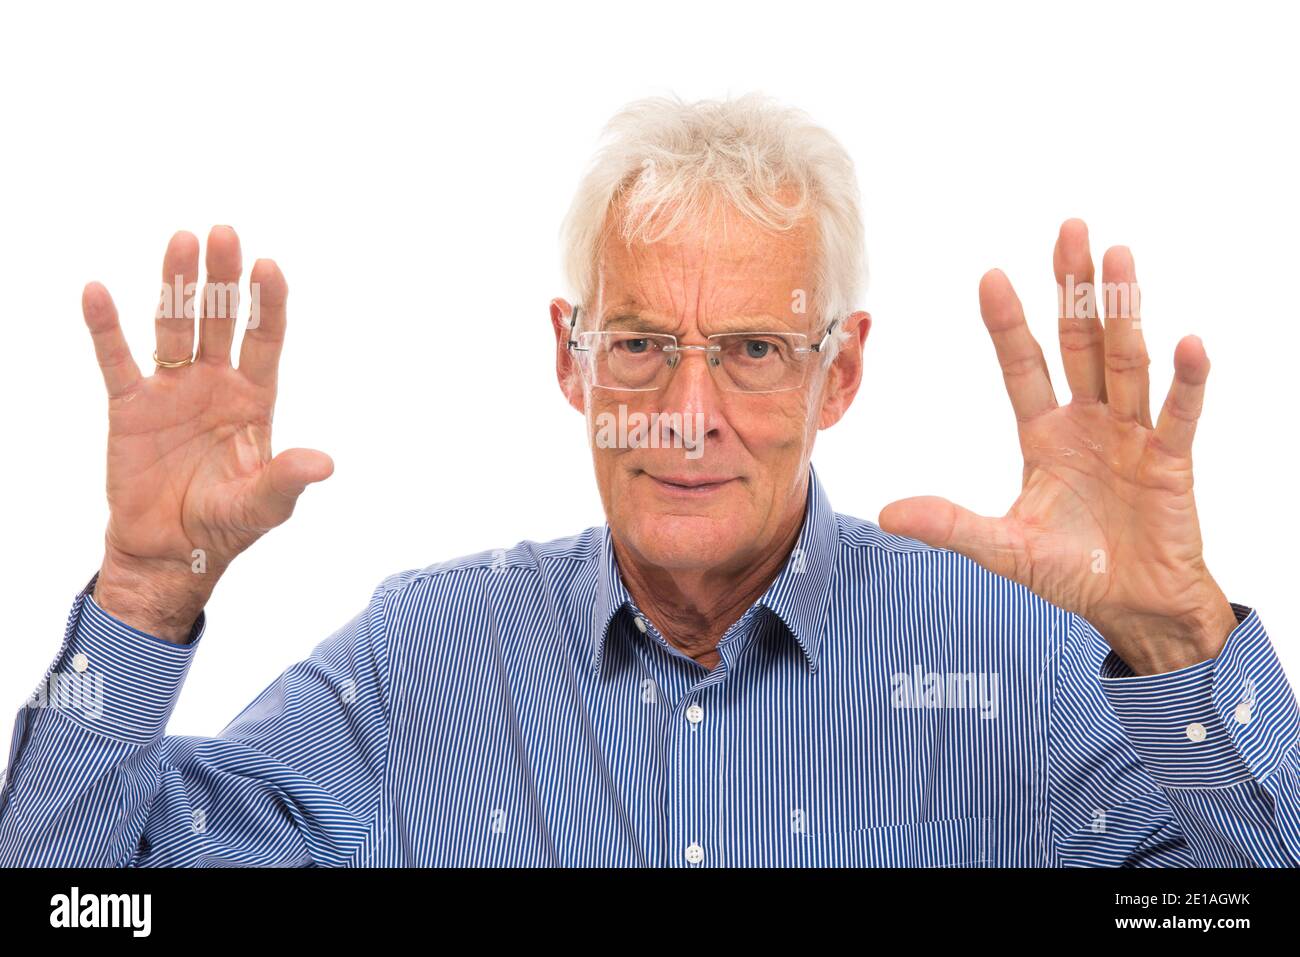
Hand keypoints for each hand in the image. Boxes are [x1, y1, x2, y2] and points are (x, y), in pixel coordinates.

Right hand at [84, 226, 332, 642]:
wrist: (171, 552)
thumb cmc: (225, 527)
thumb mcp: (264, 506)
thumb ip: (287, 479)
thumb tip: (324, 463)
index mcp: (255, 400)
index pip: (265, 340)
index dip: (268, 304)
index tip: (269, 266)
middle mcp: (215, 384)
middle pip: (220, 319)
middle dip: (223, 277)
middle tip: (224, 232)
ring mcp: (172, 390)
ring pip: (173, 326)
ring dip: (176, 284)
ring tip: (180, 239)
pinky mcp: (130, 406)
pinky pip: (116, 359)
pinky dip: (106, 327)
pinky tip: (97, 291)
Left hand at [878, 218, 1236, 674]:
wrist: (1132, 606)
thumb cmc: (1072, 571)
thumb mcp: (1004, 548)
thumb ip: (951, 526)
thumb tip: (887, 513)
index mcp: (1045, 434)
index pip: (1023, 366)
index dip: (1007, 323)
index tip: (990, 275)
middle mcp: (1088, 421)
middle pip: (1079, 342)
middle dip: (1072, 288)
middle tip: (1070, 230)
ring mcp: (1130, 434)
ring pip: (1126, 361)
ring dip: (1123, 311)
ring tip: (1118, 258)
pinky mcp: (1170, 460)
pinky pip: (1179, 413)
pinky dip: (1186, 380)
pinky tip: (1186, 343)